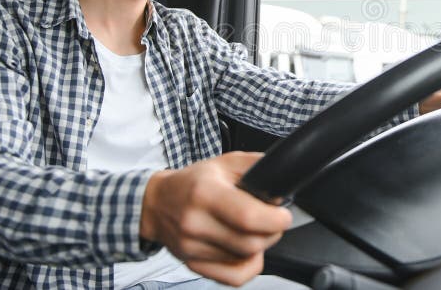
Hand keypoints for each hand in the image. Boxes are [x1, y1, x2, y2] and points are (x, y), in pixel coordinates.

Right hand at [140, 152, 292, 285]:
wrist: (157, 203)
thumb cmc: (193, 182)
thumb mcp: (224, 162)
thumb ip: (255, 166)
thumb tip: (280, 181)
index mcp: (205, 193)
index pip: (248, 216)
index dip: (275, 219)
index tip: (283, 214)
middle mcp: (196, 223)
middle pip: (251, 243)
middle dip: (272, 232)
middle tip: (273, 221)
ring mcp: (192, 247)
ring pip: (244, 259)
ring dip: (261, 246)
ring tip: (257, 230)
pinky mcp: (194, 264)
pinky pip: (233, 277)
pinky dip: (249, 266)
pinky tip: (247, 251)